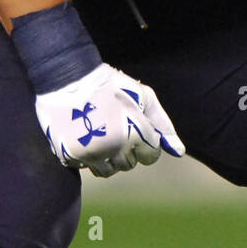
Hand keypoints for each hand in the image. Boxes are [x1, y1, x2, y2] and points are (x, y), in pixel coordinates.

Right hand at [34, 63, 184, 176]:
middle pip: (129, 165)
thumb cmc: (110, 84)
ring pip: (107, 171)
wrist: (67, 76)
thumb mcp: (143, 96)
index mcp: (135, 132)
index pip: (150, 156)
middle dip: (126, 151)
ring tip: (100, 134)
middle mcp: (114, 147)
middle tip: (115, 128)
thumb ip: (163, 125)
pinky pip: (85, 167)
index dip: (145, 143)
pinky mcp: (70, 156)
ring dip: (107, 158)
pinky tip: (83, 135)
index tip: (134, 129)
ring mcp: (90, 153)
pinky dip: (86, 156)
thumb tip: (179, 152)